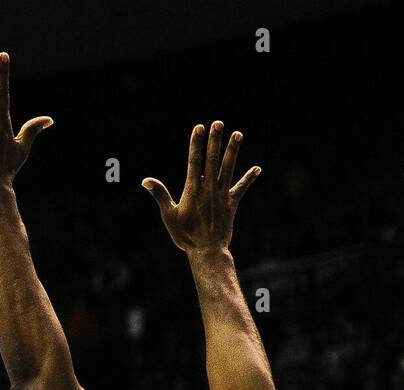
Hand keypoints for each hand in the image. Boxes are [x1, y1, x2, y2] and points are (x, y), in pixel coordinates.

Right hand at [143, 121, 260, 255]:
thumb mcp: (169, 215)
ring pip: (228, 168)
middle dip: (215, 140)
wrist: (207, 252)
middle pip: (212, 159)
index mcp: (193, 190)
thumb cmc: (185, 236)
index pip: (194, 161)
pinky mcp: (232, 204)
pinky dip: (249, 178)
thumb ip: (160, 195)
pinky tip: (257, 168)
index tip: (199, 128)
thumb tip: (145, 180)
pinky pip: (241, 188)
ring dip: (233, 150)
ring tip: (238, 134)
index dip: (196, 143)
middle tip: (218, 123)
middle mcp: (209, 189)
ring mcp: (222, 195)